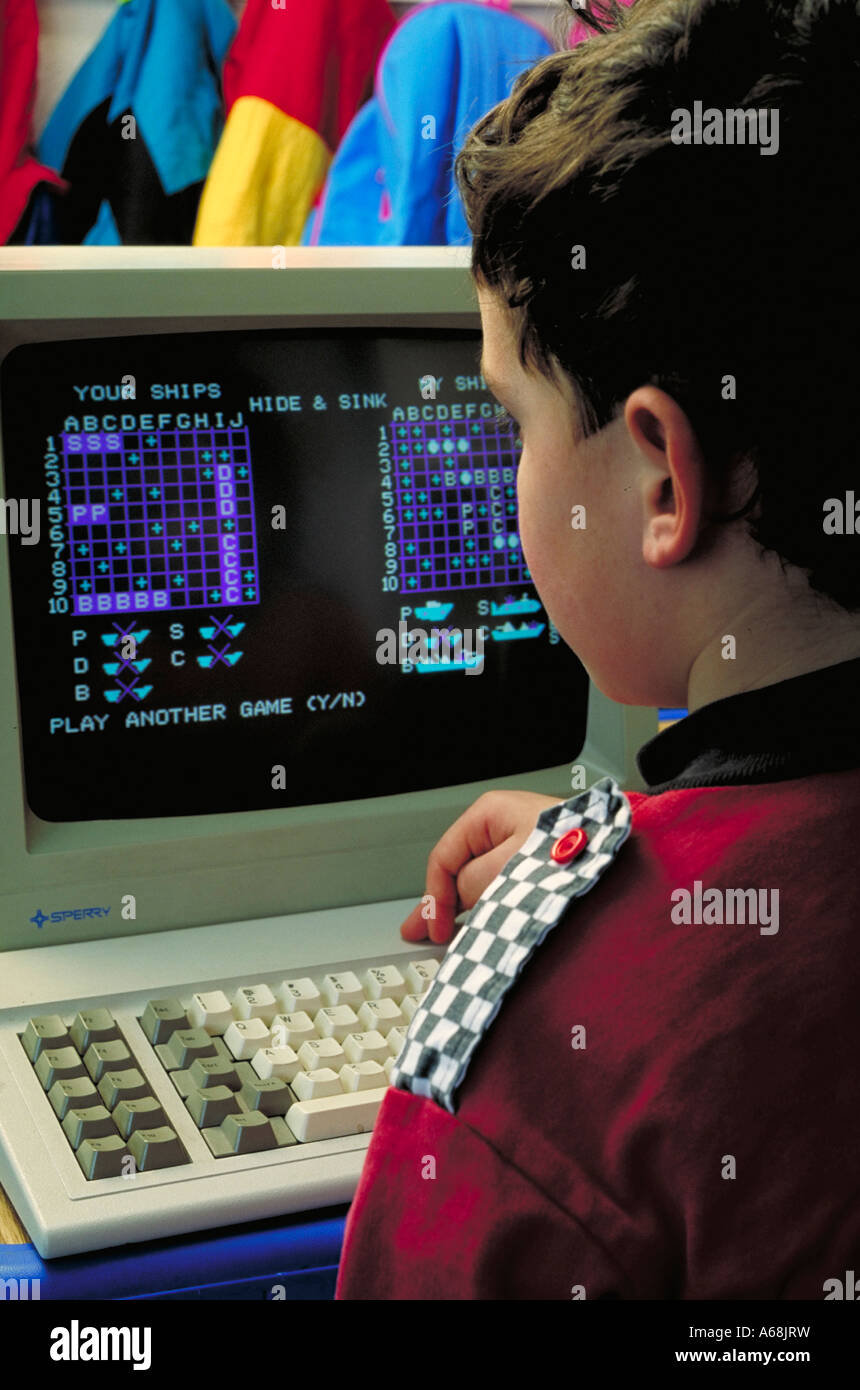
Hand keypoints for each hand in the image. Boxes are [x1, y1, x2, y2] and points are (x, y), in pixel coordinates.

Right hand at [400, 790, 562, 944]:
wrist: (626, 857)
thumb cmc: (576, 848)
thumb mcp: (509, 867)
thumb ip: (473, 883)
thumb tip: (460, 901)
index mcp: (489, 814)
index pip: (443, 858)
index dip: (434, 898)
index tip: (435, 930)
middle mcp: (504, 827)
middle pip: (460, 871)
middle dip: (445, 904)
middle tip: (428, 934)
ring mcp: (523, 847)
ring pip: (483, 883)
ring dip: (471, 910)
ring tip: (461, 938)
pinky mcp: (542, 867)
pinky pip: (508, 889)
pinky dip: (495, 909)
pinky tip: (490, 927)